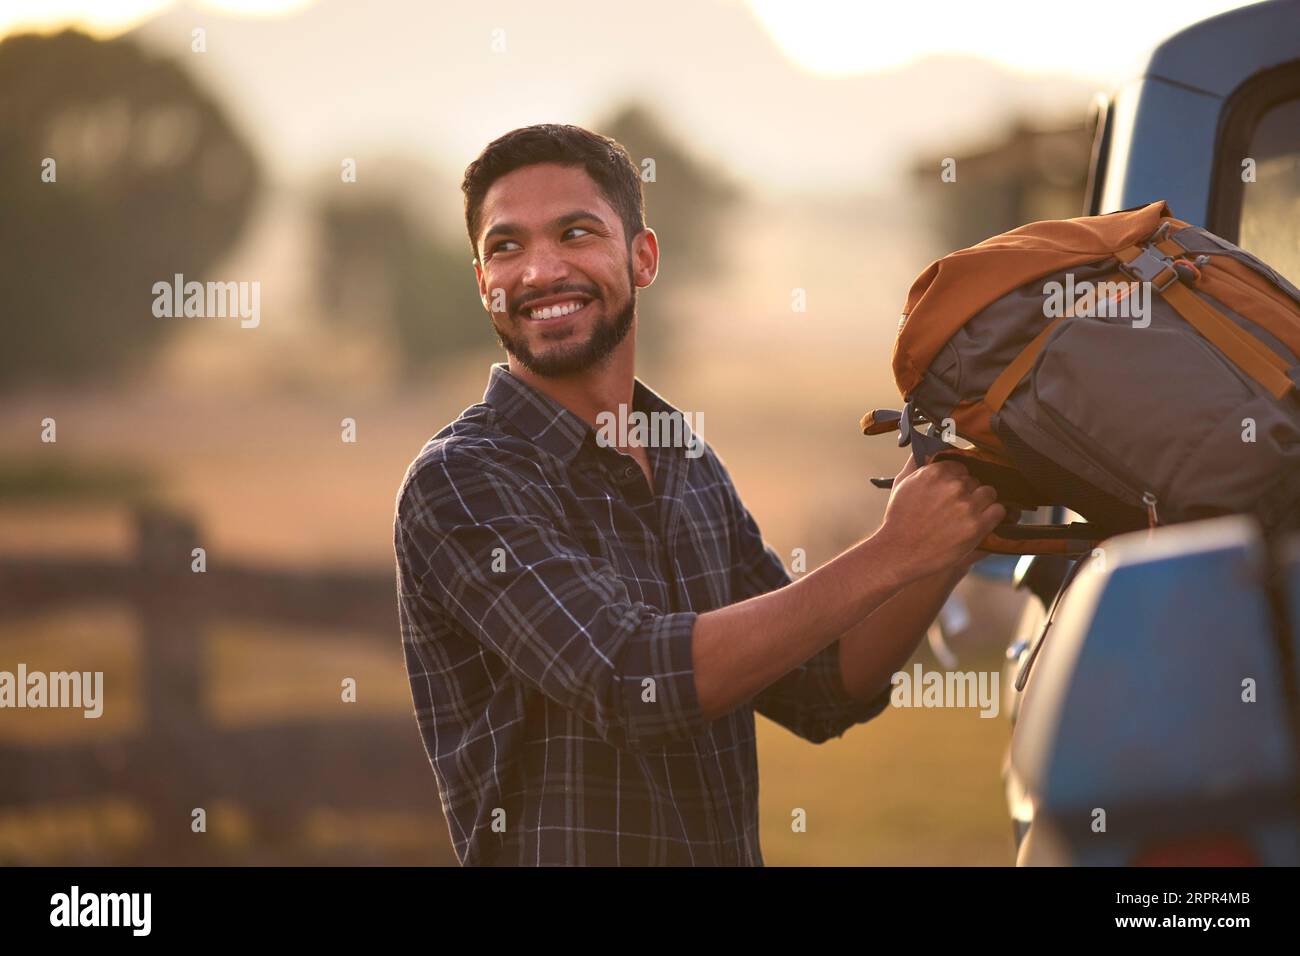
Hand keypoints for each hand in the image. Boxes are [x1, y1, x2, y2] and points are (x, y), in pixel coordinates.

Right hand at [874, 457, 1006, 582]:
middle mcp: (953, 486)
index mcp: (936, 472)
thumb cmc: (899, 519)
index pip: (961, 467)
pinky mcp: (977, 525)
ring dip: (982, 503)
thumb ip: (916, 461)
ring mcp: (967, 505)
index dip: (957, 480)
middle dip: (968, 492)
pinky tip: (979, 524)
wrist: (899, 552)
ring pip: (989, 493)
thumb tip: (925, 445)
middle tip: (955, 508)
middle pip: (975, 480)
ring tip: (967, 516)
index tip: (951, 493)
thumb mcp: (901, 483)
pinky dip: (992, 517)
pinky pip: (999, 511)